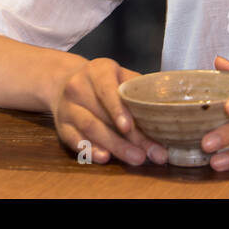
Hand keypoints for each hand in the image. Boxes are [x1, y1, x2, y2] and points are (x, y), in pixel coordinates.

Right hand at [52, 57, 168, 166]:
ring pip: (90, 129)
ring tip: (136, 158)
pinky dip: (90, 150)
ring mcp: (67, 107)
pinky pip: (74, 140)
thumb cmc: (105, 82)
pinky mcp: (61, 126)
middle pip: (102, 115)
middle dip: (127, 138)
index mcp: (97, 70)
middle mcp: (78, 87)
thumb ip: (139, 90)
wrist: (66, 82)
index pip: (106, 89)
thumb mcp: (121, 76)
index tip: (129, 127)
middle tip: (148, 153)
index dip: (117, 108)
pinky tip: (105, 158)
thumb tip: (167, 110)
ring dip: (114, 147)